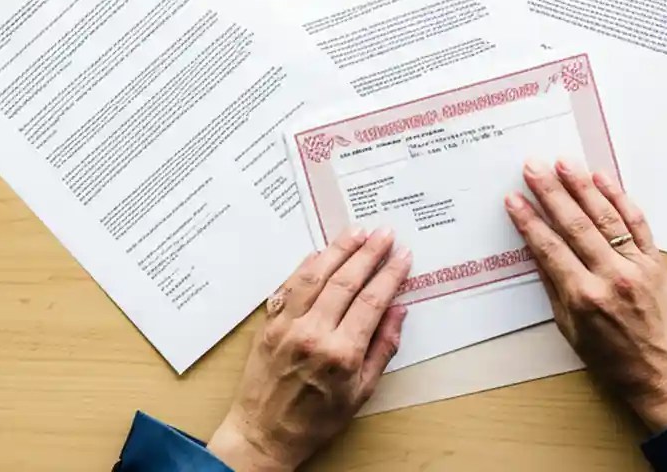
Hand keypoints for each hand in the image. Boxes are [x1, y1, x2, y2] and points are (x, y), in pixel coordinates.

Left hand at [206, 227, 411, 471]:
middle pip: (345, 281)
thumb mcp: (362, 392)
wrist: (264, 435)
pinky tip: (321, 252)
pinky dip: (306, 266)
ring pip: (315, 276)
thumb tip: (399, 311)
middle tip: (385, 233)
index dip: (390, 274)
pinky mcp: (268, 324)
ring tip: (357, 232)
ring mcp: (287, 326)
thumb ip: (383, 348)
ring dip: (338, 250)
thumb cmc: (316, 420)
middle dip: (369, 253)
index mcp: (341, 354)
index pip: (371, 301)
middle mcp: (313, 334)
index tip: (403, 256)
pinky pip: (289, 286)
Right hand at [504, 160, 666, 432]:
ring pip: (606, 217)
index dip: (529, 220)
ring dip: (583, 187)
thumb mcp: (569, 330)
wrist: (661, 372)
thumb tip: (534, 248)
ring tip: (564, 162)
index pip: (549, 248)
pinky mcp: (655, 261)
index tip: (513, 198)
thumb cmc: (611, 359)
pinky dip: (620, 198)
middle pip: (575, 225)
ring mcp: (636, 266)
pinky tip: (603, 179)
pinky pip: (636, 223)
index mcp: (583, 297)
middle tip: (533, 167)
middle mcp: (610, 277)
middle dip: (551, 192)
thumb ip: (553, 285)